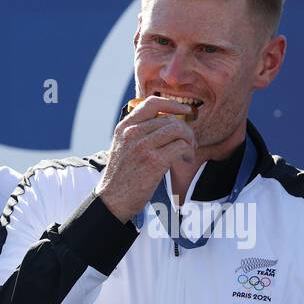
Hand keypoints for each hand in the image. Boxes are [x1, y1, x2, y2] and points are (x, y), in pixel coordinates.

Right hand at [94, 97, 195, 222]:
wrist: (113, 199)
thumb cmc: (122, 176)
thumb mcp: (122, 146)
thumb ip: (138, 132)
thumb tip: (166, 123)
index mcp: (125, 127)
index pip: (151, 103)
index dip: (172, 104)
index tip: (185, 111)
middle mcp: (133, 133)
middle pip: (169, 119)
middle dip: (185, 130)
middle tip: (190, 143)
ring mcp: (143, 146)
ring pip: (178, 130)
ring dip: (189, 140)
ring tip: (188, 152)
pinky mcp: (154, 161)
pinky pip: (181, 146)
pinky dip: (189, 152)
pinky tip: (186, 160)